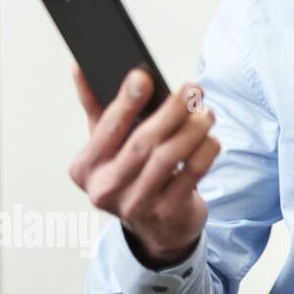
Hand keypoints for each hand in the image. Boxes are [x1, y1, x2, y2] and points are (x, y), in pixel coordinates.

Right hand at [68, 64, 219, 268]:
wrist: (158, 227)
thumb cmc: (132, 173)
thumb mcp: (109, 145)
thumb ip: (97, 107)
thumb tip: (81, 65)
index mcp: (85, 167)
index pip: (107, 129)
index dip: (125, 102)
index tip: (143, 75)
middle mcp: (104, 189)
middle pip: (142, 142)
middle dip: (171, 111)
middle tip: (192, 88)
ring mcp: (135, 205)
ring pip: (168, 158)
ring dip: (192, 130)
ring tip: (207, 113)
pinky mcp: (166, 213)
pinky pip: (191, 175)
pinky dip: (205, 153)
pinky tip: (212, 139)